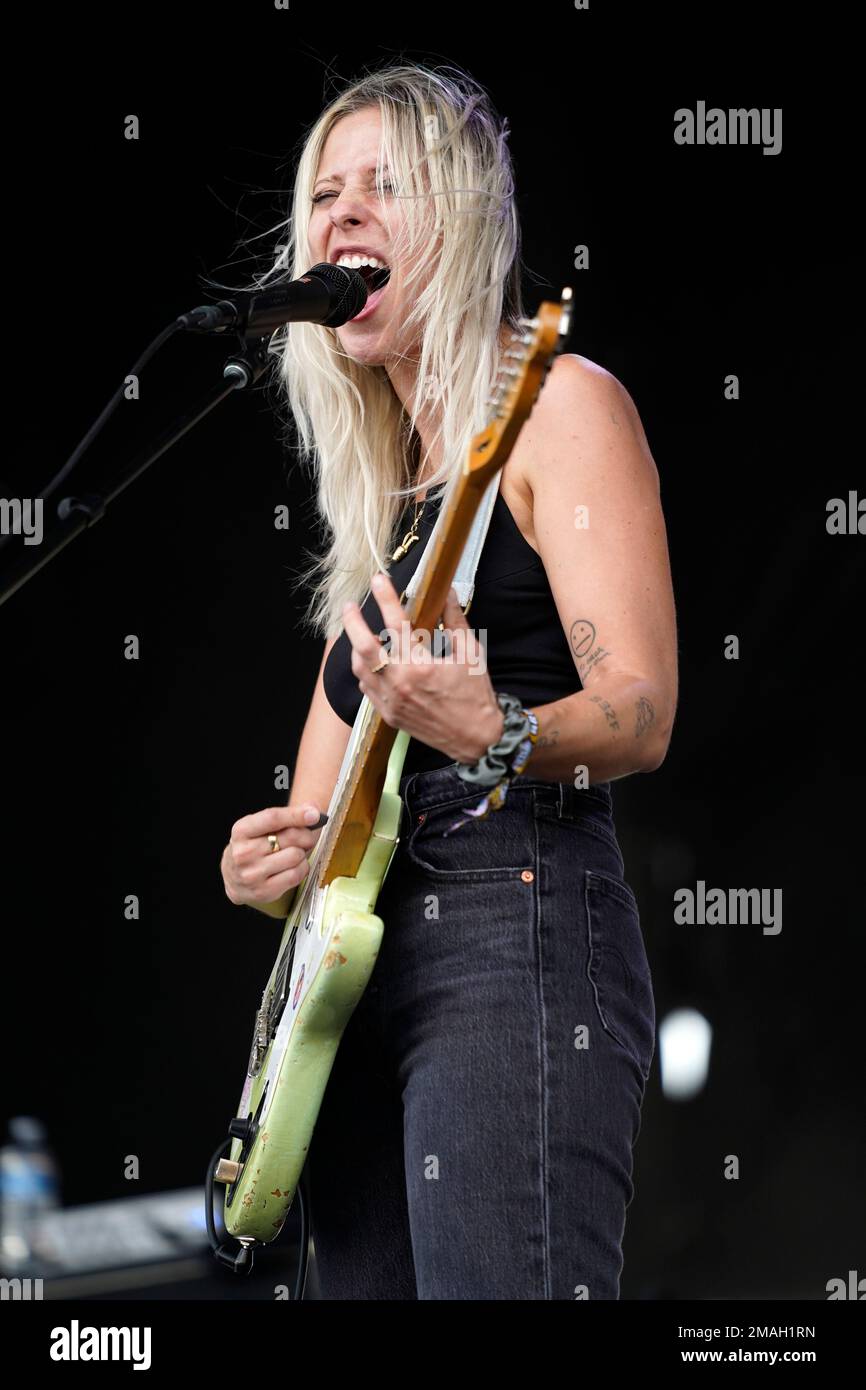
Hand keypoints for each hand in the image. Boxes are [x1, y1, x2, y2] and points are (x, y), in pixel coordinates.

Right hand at [221, 804, 325, 913]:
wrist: (234, 879)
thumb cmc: (252, 848)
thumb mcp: (259, 828)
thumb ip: (284, 817)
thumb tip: (312, 810)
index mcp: (241, 831)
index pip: (272, 818)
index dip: (296, 815)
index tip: (315, 814)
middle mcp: (244, 852)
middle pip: (290, 837)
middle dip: (306, 836)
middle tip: (307, 838)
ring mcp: (253, 874)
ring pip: (295, 856)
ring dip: (302, 854)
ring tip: (295, 854)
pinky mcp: (264, 891)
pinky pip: (296, 875)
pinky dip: (302, 869)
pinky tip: (295, 867)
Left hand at [342, 575, 504, 763]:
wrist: (477, 740)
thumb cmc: (476, 696)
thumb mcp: (470, 654)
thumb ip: (454, 621)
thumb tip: (447, 593)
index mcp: (421, 666)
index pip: (396, 623)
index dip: (386, 598)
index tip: (379, 580)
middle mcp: (401, 684)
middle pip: (364, 647)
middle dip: (352, 623)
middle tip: (349, 606)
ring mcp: (391, 701)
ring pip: (360, 669)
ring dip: (356, 647)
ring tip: (357, 632)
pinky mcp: (389, 715)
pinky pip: (367, 688)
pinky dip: (365, 672)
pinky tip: (371, 662)